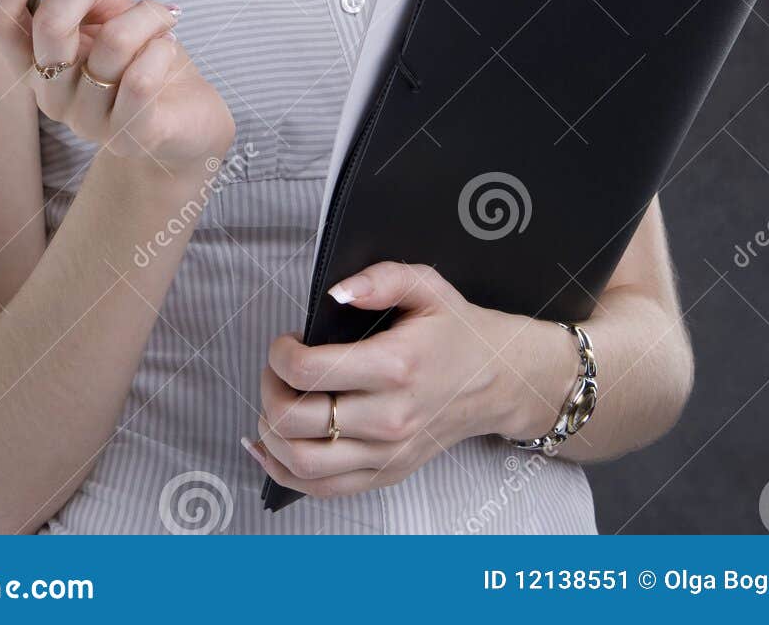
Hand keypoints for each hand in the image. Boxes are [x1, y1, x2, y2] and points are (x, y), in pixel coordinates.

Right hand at [0, 0, 235, 173]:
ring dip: (149, 13)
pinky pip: (142, 77)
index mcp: (34, 60)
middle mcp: (50, 93)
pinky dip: (163, 47)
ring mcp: (87, 120)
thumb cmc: (143, 59)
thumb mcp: (109, 14)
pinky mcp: (129, 137)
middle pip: (50, 22)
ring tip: (165, 16)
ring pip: (114, 42)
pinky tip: (169, 48)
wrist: (187, 119)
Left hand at [244, 260, 568, 498]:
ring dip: (271, 433)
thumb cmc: (456, 331)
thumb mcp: (426, 286)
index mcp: (395, 366)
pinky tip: (270, 447)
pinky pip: (322, 488)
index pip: (311, 372)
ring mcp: (387, 453)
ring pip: (302, 462)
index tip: (286, 342)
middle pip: (297, 420)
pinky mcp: (386, 473)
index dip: (281, 355)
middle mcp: (390, 417)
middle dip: (270, 389)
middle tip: (276, 370)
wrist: (498, 379)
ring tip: (274, 403)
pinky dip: (284, 472)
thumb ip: (380, 279)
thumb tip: (337, 293)